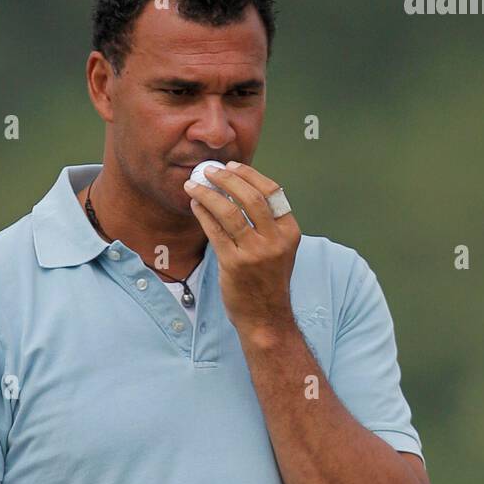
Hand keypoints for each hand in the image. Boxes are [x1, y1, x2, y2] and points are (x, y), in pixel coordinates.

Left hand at [184, 161, 300, 336]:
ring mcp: (256, 253)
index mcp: (290, 231)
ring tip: (194, 184)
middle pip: (251, 196)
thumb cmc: (267, 281)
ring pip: (230, 211)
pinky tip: (195, 205)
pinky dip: (203, 213)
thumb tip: (239, 186)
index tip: (232, 166)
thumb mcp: (278, 249)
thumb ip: (266, 222)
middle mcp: (276, 240)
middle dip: (227, 178)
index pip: (272, 191)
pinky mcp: (235, 264)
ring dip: (209, 193)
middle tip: (209, 170)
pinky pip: (215, 231)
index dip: (250, 174)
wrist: (265, 318)